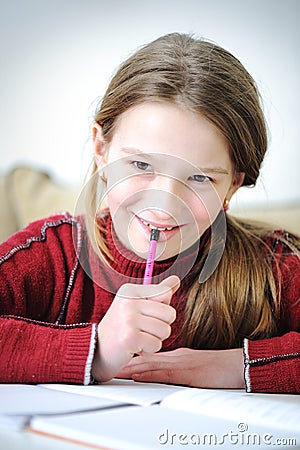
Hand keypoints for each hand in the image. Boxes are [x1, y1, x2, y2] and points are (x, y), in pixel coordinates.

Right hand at [92, 275, 179, 381]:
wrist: (97, 348)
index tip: (145, 313)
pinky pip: (156, 344)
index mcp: (131, 289)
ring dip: (155, 339)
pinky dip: (148, 349)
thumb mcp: (137, 304)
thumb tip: (176, 280)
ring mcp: (128, 319)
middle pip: (170, 313)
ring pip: (165, 330)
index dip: (161, 308)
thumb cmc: (122, 326)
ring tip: (139, 337)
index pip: (166, 292)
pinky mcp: (129, 338)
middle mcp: (129, 301)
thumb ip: (157, 293)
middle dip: (161, 325)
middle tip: (143, 328)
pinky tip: (135, 346)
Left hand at [116, 347, 244, 388]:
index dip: (132, 356)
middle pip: (146, 358)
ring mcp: (182, 364)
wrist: (238, 365)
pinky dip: (150, 373)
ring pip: (152, 364)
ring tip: (115, 369)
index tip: (117, 358)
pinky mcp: (189, 374)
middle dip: (126, 361)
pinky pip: (166, 373)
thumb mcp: (195, 365)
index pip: (150, 354)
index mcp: (177, 356)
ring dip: (132, 367)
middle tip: (108, 363)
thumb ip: (178, 366)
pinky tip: (139, 374)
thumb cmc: (218, 367)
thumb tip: (160, 369)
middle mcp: (176, 357)